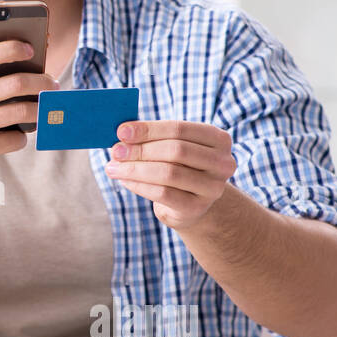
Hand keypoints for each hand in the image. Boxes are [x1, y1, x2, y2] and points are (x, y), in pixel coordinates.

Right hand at [0, 39, 56, 186]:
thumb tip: (23, 76)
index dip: (12, 48)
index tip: (30, 49)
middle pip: (15, 82)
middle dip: (42, 82)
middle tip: (52, 85)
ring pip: (22, 111)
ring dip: (39, 110)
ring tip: (44, 109)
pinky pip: (15, 139)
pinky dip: (21, 136)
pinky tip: (14, 136)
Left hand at [103, 120, 236, 230]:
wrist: (190, 204)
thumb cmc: (177, 166)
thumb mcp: (171, 147)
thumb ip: (152, 137)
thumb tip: (123, 133)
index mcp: (218, 139)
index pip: (180, 129)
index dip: (149, 129)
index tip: (122, 131)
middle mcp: (222, 163)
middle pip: (176, 150)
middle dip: (141, 150)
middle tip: (116, 151)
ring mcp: (213, 187)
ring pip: (169, 173)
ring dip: (135, 168)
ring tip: (113, 167)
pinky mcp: (197, 207)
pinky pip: (163, 193)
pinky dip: (139, 185)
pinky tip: (124, 180)